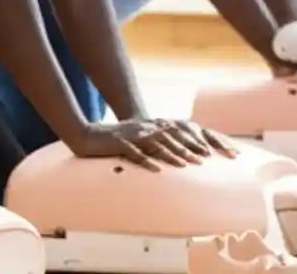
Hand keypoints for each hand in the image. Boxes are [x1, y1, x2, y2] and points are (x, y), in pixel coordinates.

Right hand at [68, 119, 230, 170]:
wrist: (87, 135)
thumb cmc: (115, 140)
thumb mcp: (139, 138)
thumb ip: (156, 143)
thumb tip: (177, 153)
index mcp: (150, 126)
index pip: (177, 131)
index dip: (193, 140)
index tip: (209, 151)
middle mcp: (144, 128)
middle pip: (171, 137)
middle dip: (188, 148)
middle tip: (204, 159)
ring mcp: (132, 136)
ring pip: (156, 144)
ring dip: (172, 155)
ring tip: (185, 166)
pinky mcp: (119, 145)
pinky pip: (135, 154)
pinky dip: (146, 162)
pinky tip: (157, 171)